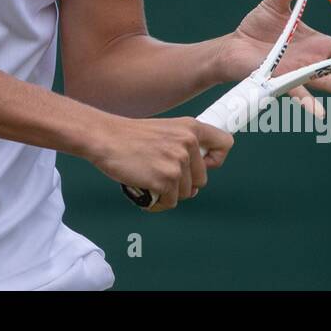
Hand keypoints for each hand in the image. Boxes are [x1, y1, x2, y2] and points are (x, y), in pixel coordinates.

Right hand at [92, 115, 233, 212]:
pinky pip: (170, 203)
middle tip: (161, 174)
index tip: (203, 164)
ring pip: (186, 193)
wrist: (105, 138)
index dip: (215, 159)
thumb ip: (184, 146)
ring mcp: (177, 163)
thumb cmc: (130, 136)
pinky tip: (145, 190)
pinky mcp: (165, 180)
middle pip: (202, 179)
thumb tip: (197, 180)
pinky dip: (157, 202)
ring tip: (150, 179)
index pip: (225, 144)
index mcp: (191, 128)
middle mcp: (188, 144)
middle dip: (184, 183)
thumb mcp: (166, 130)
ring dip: (169, 192)